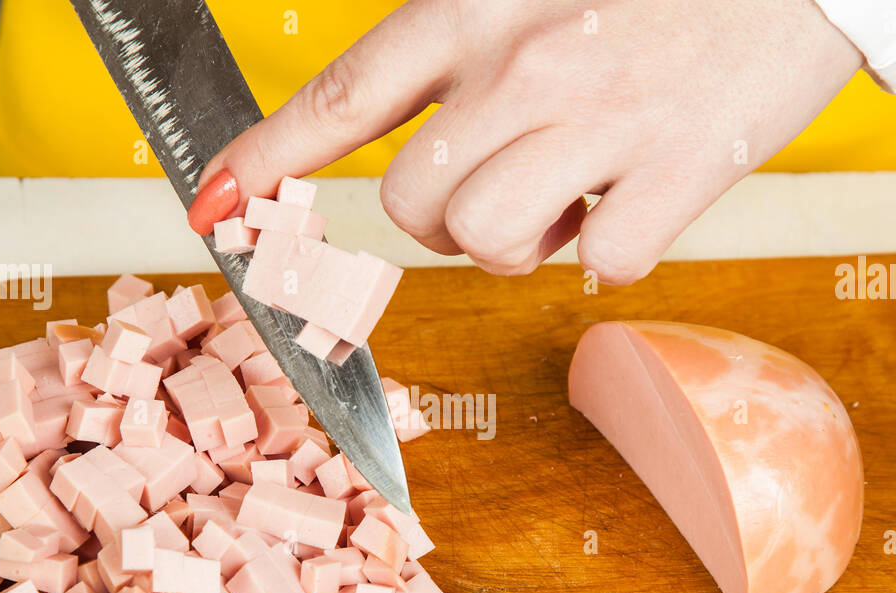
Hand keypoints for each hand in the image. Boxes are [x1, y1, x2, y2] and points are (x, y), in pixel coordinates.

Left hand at [191, 0, 860, 283]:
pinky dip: (611, 249)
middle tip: (508, 187)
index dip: (269, 158)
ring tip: (578, 191)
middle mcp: (525, 66)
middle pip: (414, 205)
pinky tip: (642, 196)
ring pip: (489, 244)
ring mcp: (600, 124)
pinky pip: (600, 264)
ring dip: (523, 241)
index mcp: (478, 8)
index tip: (219, 204)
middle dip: (443, 222)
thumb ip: (469, 50)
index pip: (344, 96)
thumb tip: (420, 134)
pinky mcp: (676, 175)